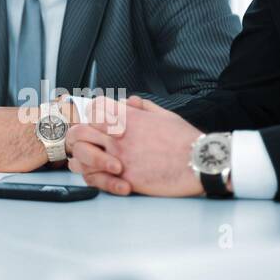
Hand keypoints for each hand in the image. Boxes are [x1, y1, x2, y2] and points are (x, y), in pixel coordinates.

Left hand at [67, 96, 204, 196]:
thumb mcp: (164, 114)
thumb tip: (129, 101)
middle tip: (86, 144)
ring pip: (81, 155)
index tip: (97, 124)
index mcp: (128, 117)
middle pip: (79, 131)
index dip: (93, 115)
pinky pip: (95, 177)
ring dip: (82, 158)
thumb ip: (143, 106)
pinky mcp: (124, 178)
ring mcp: (119, 157)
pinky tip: (99, 176)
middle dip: (79, 137)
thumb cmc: (185, 140)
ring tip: (89, 162)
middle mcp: (119, 135)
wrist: (200, 163)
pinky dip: (92, 177)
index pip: (95, 108)